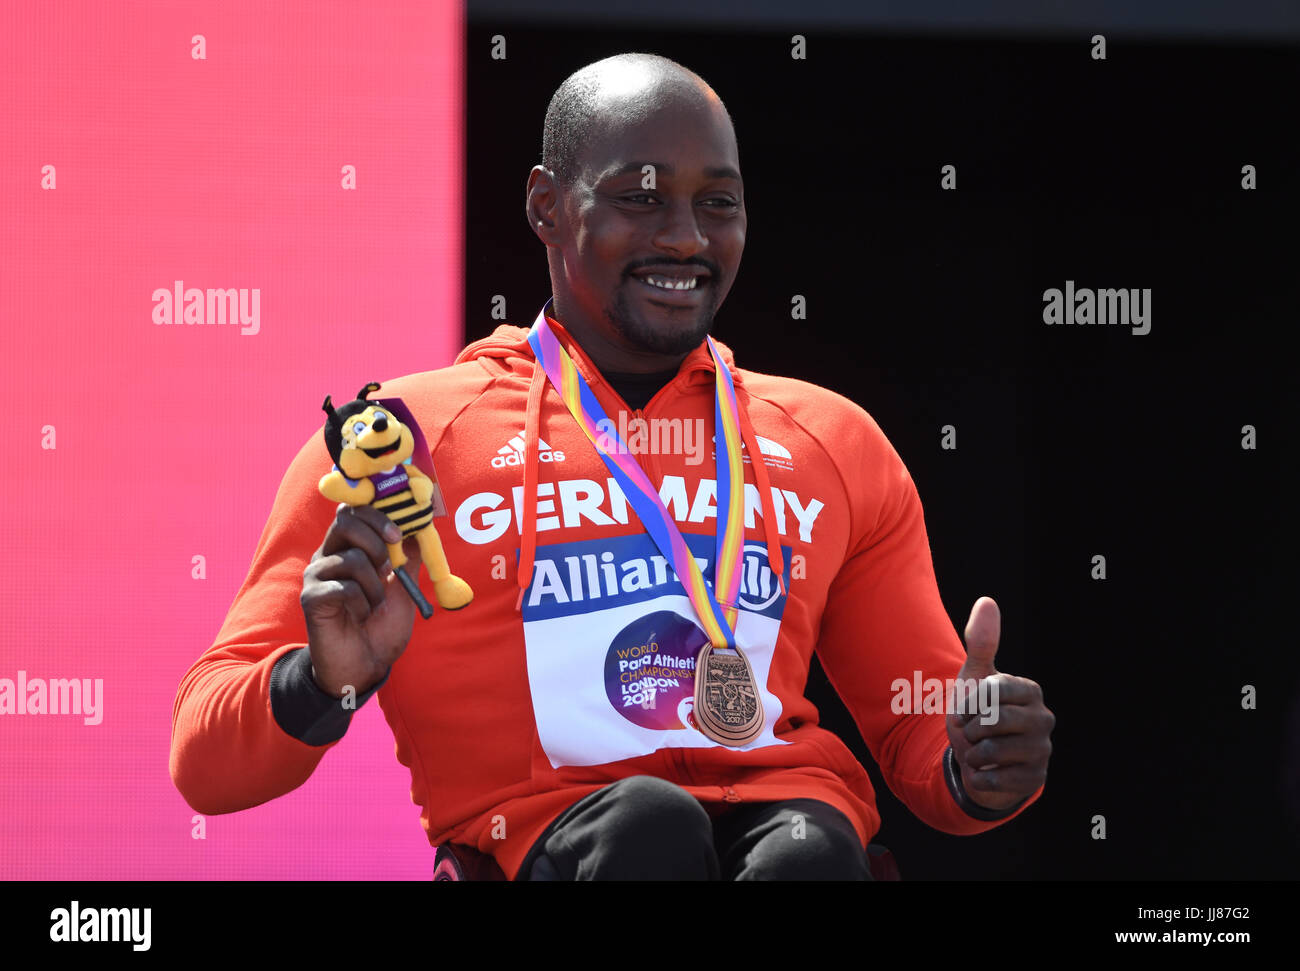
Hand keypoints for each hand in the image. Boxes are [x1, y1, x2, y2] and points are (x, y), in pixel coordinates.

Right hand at [300, 503, 422, 698]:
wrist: (367, 664)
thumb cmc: (383, 625)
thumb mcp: (404, 587)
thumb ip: (408, 556)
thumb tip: (418, 526)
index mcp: (348, 547)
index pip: (353, 510)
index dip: (377, 515)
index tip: (398, 535)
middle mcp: (328, 555)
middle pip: (345, 521)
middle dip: (377, 542)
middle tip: (388, 568)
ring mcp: (316, 575)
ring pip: (353, 557)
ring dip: (375, 586)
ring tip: (374, 606)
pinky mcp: (311, 597)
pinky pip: (344, 586)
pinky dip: (362, 603)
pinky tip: (359, 616)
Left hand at [945, 597, 1054, 811]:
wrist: (979, 758)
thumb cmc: (978, 713)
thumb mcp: (975, 678)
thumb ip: (980, 642)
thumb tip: (987, 601)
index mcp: (1029, 690)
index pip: (993, 689)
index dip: (969, 702)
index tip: (964, 709)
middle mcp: (1043, 719)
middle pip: (993, 721)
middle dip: (970, 729)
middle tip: (972, 732)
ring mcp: (1042, 751)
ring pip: (992, 751)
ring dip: (972, 753)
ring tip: (978, 751)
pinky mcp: (1034, 780)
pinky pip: (994, 779)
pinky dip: (979, 776)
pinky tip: (985, 771)